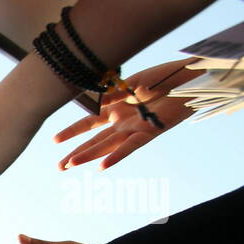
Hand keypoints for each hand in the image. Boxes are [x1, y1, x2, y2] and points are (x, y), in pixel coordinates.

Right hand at [53, 58, 198, 169]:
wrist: (189, 77)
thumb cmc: (164, 76)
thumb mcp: (131, 82)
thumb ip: (112, 93)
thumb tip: (93, 104)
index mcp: (117, 107)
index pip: (88, 122)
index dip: (72, 132)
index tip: (54, 141)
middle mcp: (123, 121)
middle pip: (95, 140)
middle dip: (76, 153)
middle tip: (59, 167)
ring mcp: (135, 127)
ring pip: (107, 145)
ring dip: (88, 156)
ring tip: (70, 165)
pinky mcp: (150, 131)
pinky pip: (130, 146)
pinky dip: (116, 156)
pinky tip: (102, 167)